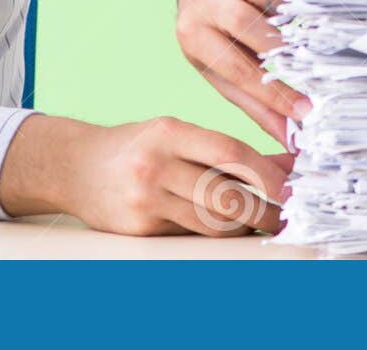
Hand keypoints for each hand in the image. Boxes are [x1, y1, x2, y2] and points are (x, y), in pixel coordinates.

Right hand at [0, 114, 291, 235]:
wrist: (75, 167)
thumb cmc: (138, 147)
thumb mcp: (177, 135)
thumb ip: (226, 150)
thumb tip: (285, 163)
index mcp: (168, 131)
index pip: (229, 152)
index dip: (266, 172)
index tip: (291, 186)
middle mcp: (155, 164)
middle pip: (225, 194)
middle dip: (263, 209)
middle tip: (285, 215)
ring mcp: (145, 199)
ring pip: (212, 221)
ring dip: (244, 225)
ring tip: (262, 222)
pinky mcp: (139, 228)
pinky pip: (190, 234)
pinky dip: (214, 232)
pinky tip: (227, 227)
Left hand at [175, 0, 308, 144]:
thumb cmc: (217, 38)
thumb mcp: (224, 73)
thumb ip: (258, 105)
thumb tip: (293, 141)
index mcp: (194, 36)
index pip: (237, 69)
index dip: (273, 92)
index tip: (306, 110)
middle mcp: (205, 1)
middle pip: (245, 23)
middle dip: (280, 47)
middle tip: (311, 63)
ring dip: (288, 8)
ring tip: (307, 25)